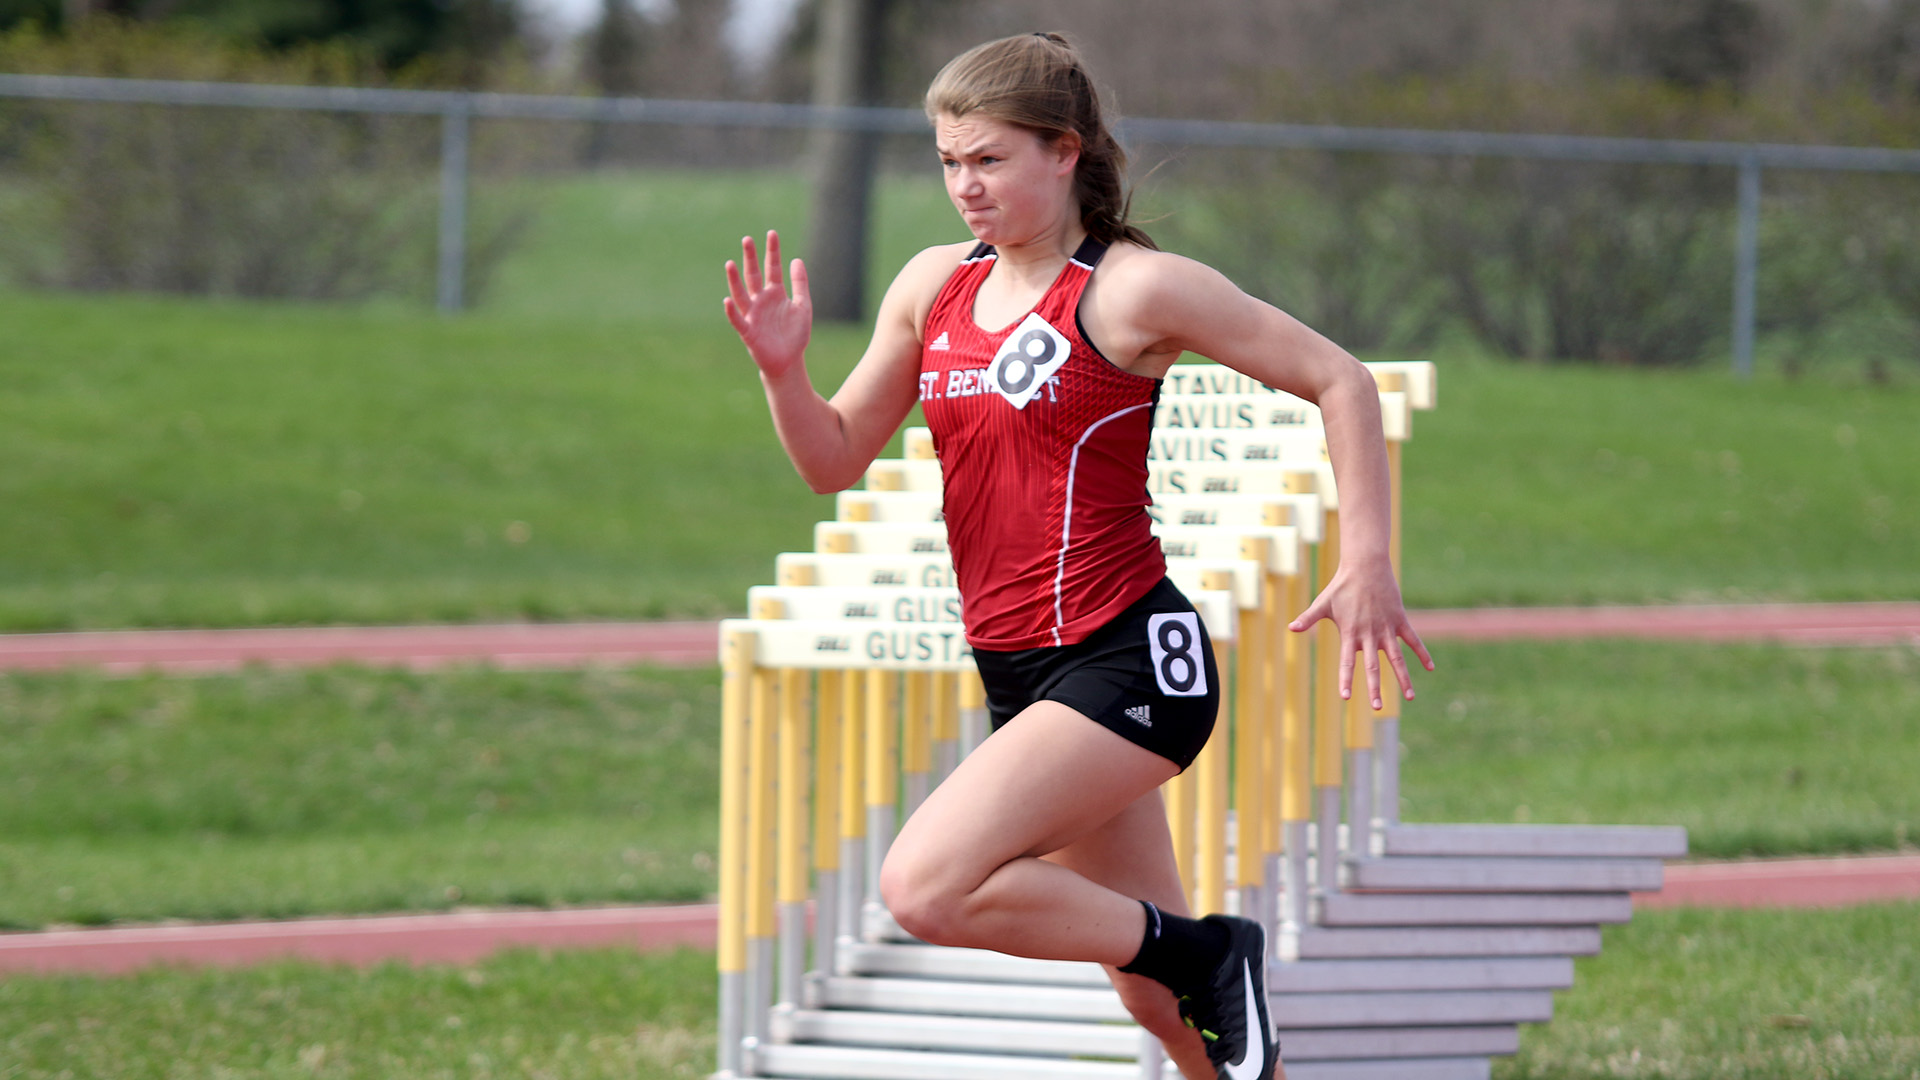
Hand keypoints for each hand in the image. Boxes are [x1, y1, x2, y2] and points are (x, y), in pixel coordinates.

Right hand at [724, 231, 810, 378]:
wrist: (789, 361)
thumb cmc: (795, 335)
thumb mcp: (803, 306)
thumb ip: (800, 284)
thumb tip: (797, 259)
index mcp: (775, 294)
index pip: (772, 267)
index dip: (772, 251)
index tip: (772, 233)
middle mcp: (761, 301)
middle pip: (753, 275)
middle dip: (751, 258)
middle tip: (747, 239)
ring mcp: (753, 315)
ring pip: (741, 294)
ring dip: (735, 280)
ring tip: (730, 263)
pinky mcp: (748, 332)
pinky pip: (737, 320)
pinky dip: (731, 311)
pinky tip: (727, 300)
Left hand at [1288, 557, 1434, 710]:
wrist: (1365, 566)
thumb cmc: (1341, 586)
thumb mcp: (1322, 603)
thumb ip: (1308, 618)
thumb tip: (1290, 628)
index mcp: (1350, 633)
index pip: (1346, 662)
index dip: (1345, 679)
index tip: (1346, 697)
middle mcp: (1369, 635)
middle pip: (1372, 667)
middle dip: (1374, 688)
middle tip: (1377, 708)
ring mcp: (1386, 629)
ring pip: (1396, 658)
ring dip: (1403, 678)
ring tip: (1410, 697)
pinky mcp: (1399, 620)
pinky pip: (1413, 640)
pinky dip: (1422, 653)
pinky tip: (1431, 668)